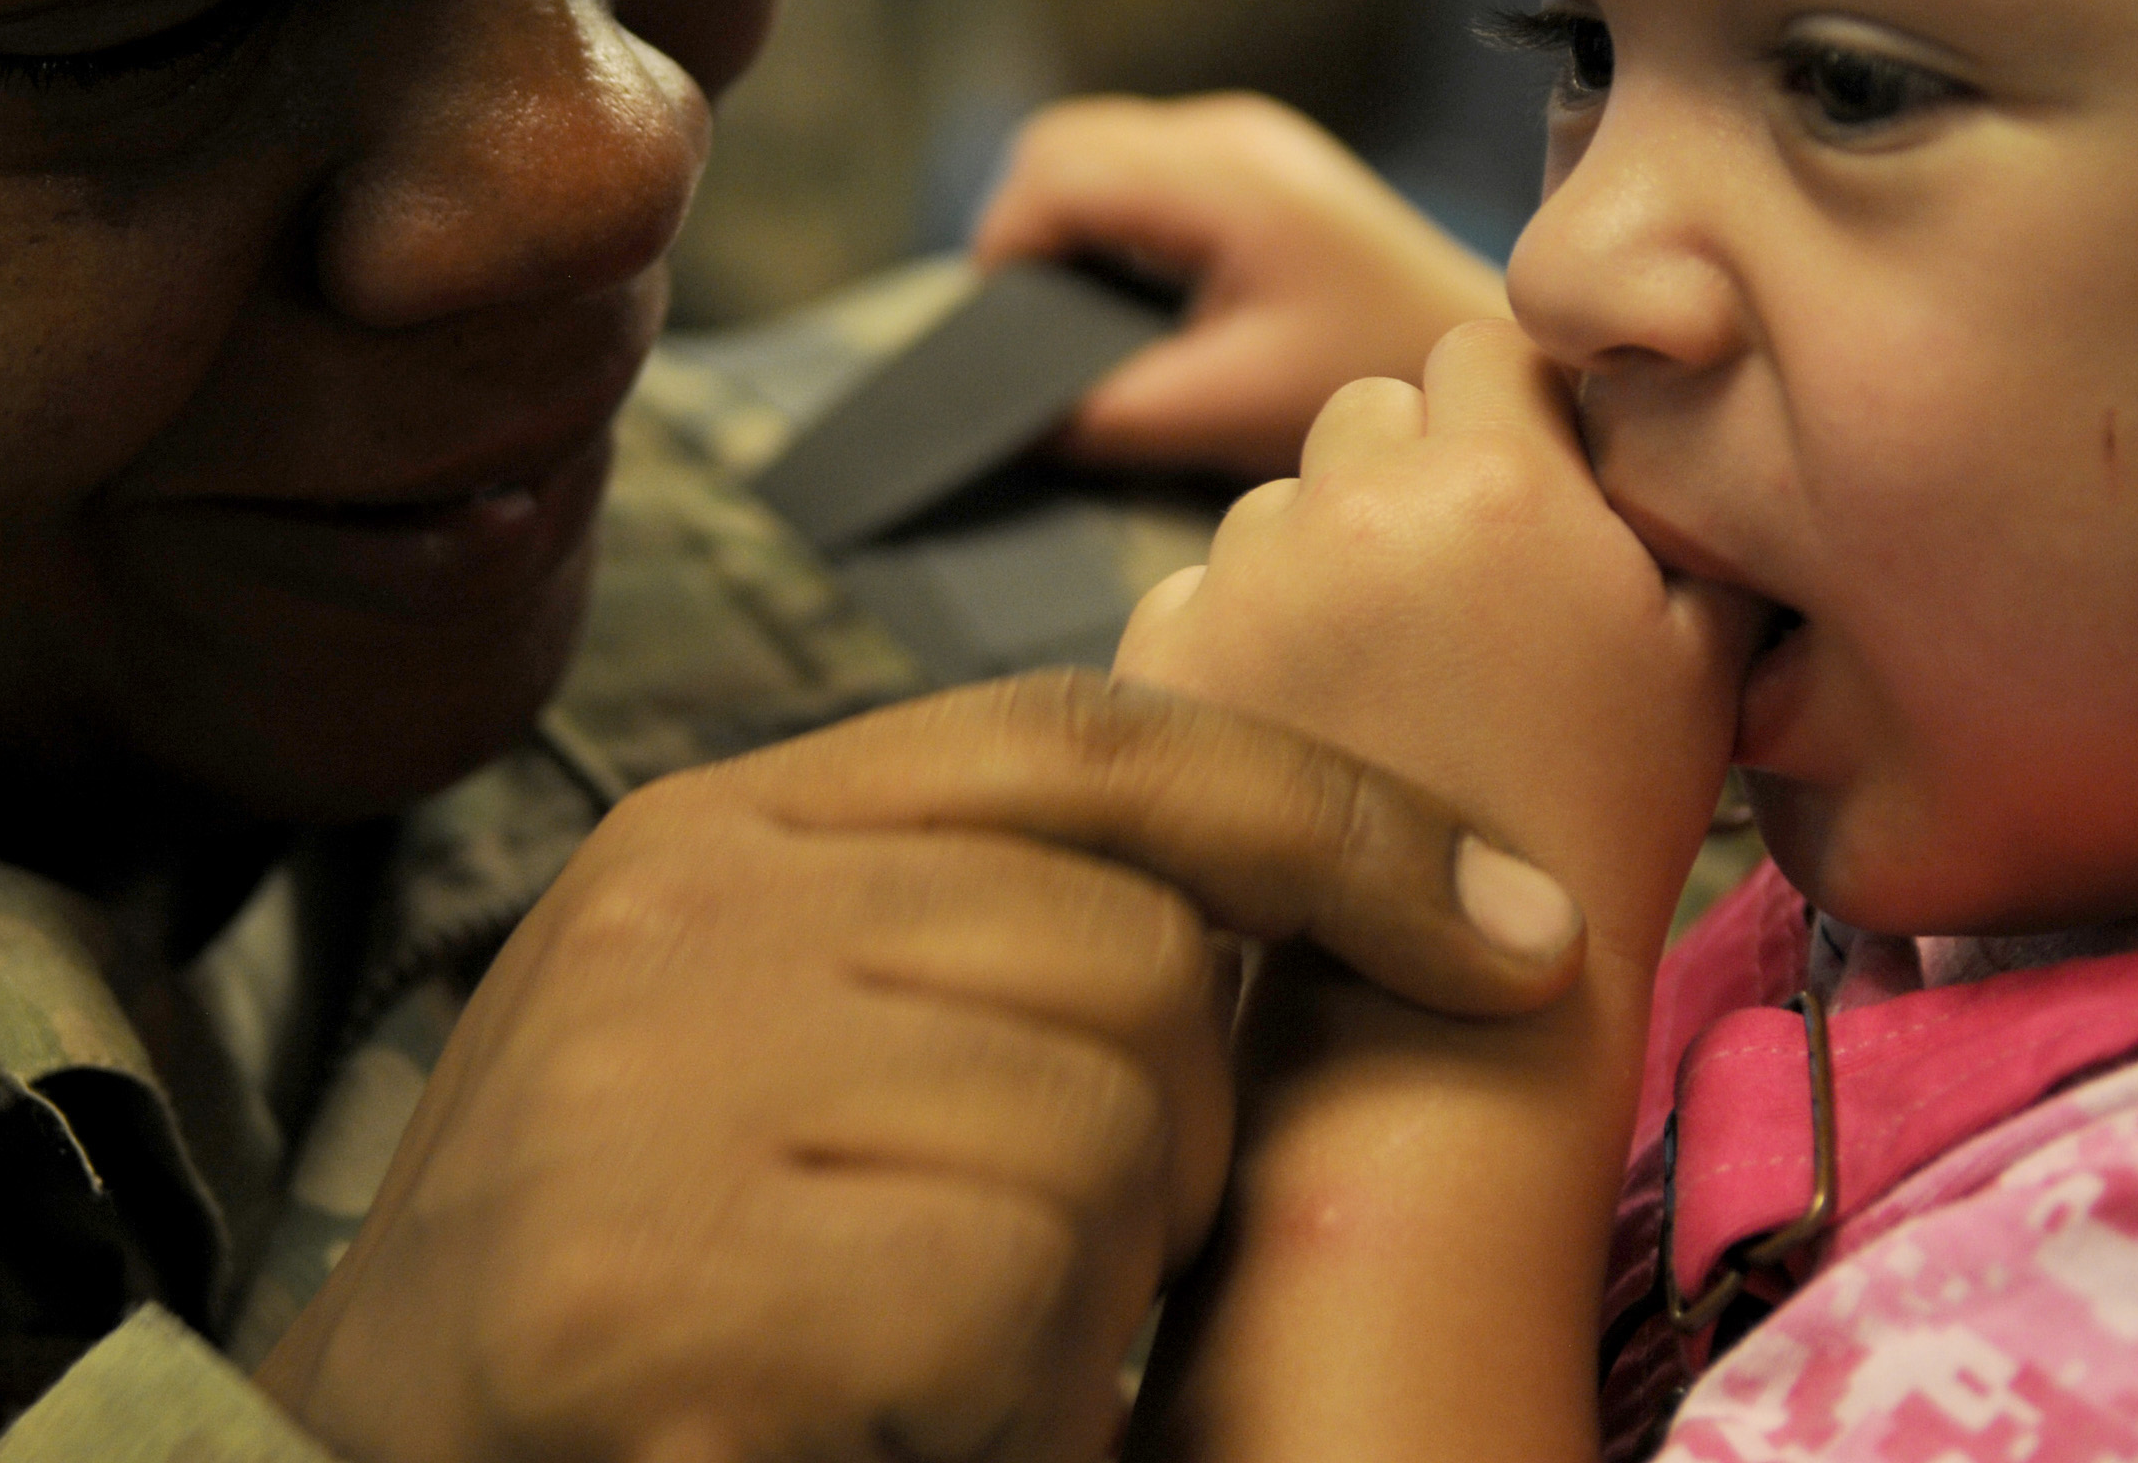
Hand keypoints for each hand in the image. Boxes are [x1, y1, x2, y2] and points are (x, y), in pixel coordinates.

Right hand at [257, 672, 1584, 1462]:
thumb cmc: (631, 1265)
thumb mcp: (770, 1035)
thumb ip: (959, 934)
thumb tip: (1265, 908)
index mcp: (716, 833)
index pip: (1089, 743)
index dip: (1332, 819)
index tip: (1506, 924)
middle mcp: (684, 914)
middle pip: (1130, 954)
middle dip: (1172, 1144)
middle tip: (1039, 1283)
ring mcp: (658, 1082)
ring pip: (1102, 1121)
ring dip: (1085, 1297)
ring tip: (935, 1364)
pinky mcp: (667, 1284)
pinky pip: (1012, 1288)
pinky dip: (1012, 1397)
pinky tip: (889, 1427)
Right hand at [971, 95, 1505, 481]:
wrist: (1491, 353)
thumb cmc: (1374, 378)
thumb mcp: (1229, 407)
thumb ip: (1110, 413)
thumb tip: (1012, 420)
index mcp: (1223, 180)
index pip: (1055, 175)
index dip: (1001, 249)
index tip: (989, 336)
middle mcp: (1229, 132)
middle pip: (1059, 141)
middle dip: (1019, 228)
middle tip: (1017, 330)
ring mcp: (1245, 134)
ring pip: (1091, 142)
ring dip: (1059, 218)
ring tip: (1061, 315)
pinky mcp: (1255, 156)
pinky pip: (1138, 160)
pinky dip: (1104, 215)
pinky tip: (1123, 291)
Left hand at [1112, 323, 1753, 951]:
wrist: (1450, 1006)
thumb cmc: (1600, 825)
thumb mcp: (1700, 658)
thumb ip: (1684, 511)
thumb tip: (1676, 424)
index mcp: (1497, 485)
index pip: (1488, 348)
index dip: (1519, 415)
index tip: (1535, 493)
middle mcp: (1353, 510)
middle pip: (1372, 406)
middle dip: (1413, 470)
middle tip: (1458, 590)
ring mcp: (1244, 580)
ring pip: (1281, 498)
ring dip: (1324, 552)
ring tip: (1385, 682)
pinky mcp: (1166, 649)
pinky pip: (1204, 585)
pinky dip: (1246, 633)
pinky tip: (1310, 723)